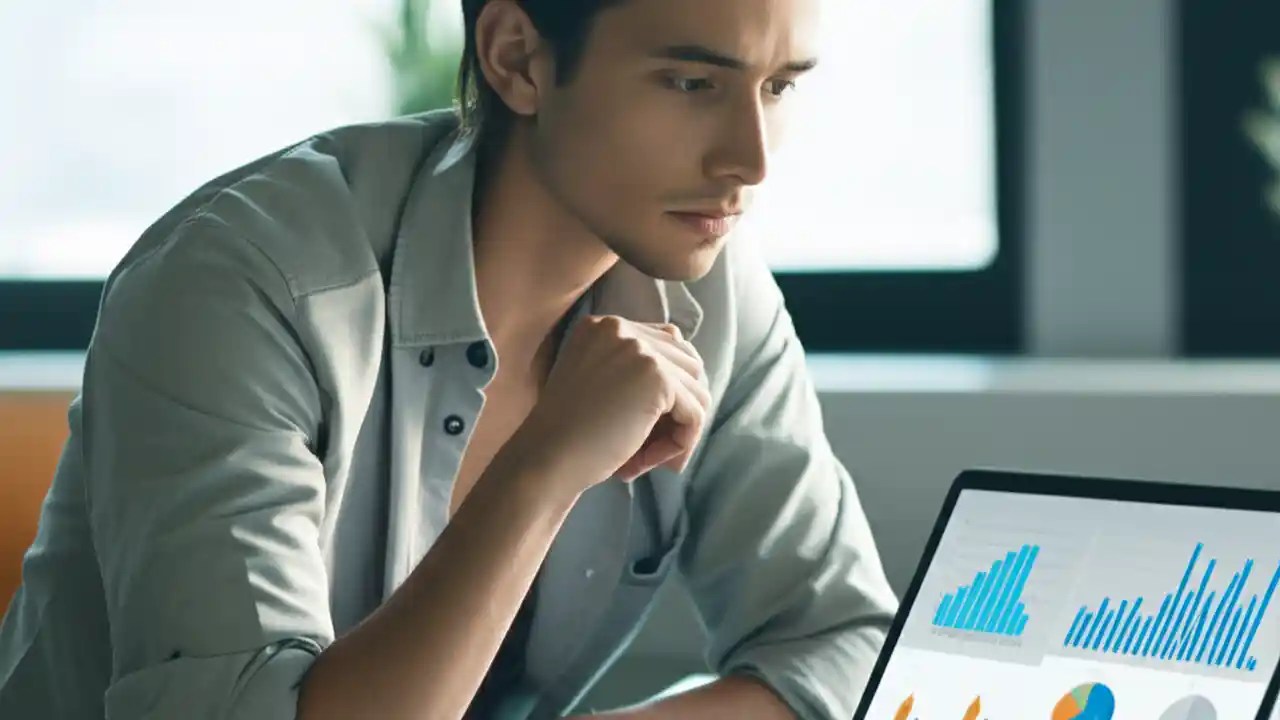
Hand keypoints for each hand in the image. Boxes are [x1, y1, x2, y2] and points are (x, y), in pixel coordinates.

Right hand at [516, 315, 709, 492]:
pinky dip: (683, 442)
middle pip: (685, 364)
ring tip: (649, 459)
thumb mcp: (598, 387)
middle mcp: (621, 328)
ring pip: (695, 390)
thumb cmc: (567, 436)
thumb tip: (698, 388)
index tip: (646, 429)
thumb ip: (636, 374)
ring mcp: (641, 349)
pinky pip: (695, 413)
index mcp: (603, 327)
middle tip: (652, 451)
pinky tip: (656, 461)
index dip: (666, 391)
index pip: (664, 346)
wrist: (545, 458)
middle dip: (677, 410)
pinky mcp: (657, 378)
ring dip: (679, 429)